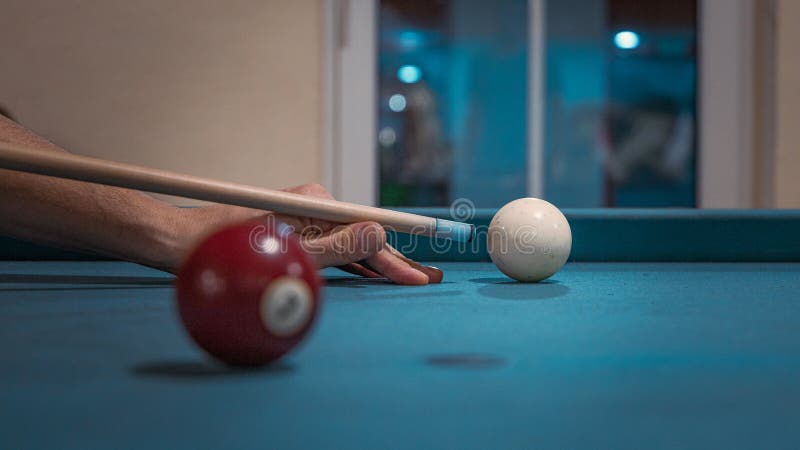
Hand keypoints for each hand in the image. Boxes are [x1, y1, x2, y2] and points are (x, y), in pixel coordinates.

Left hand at [176, 183, 441, 284]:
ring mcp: (304, 217)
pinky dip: (351, 264)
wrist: (175, 240)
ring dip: (375, 264)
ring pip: (348, 243)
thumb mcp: (283, 250)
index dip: (395, 259)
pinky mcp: (294, 228)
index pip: (365, 234)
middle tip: (428, 282)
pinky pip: (331, 248)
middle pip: (360, 238)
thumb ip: (334, 247)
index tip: (421, 277)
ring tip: (409, 279)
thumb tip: (379, 235)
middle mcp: (313, 206)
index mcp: (314, 203)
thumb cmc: (221, 245)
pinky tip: (370, 276)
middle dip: (393, 261)